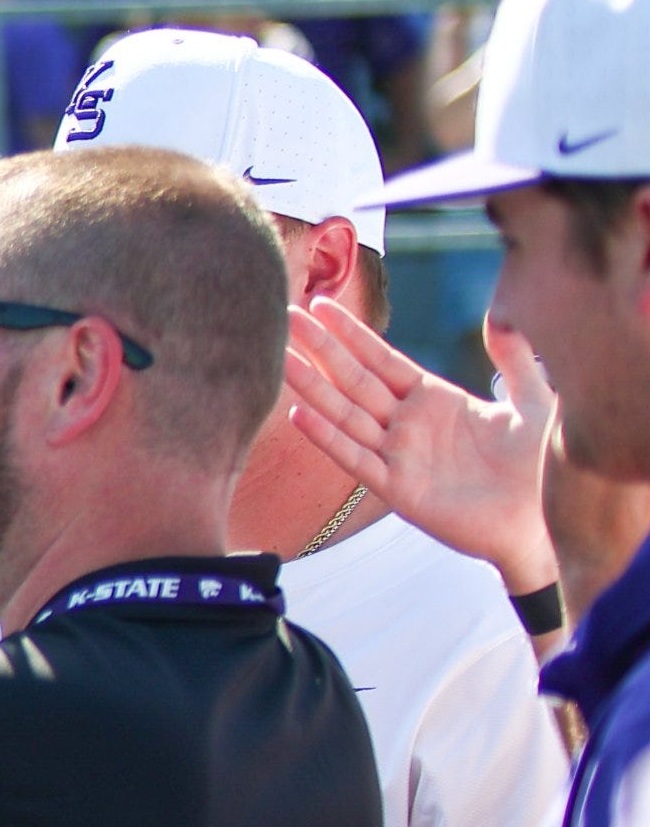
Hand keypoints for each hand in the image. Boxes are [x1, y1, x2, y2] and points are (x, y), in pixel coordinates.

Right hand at [282, 300, 554, 590]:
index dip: (353, 334)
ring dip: (313, 386)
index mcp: (435, 399)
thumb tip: (501, 316)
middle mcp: (408, 424)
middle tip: (286, 316)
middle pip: (355, 379)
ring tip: (281, 357)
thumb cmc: (543, 466)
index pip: (384, 359)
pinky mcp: (399, 489)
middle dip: (321, 348)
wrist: (546, 521)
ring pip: (346, 414)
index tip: (323, 305)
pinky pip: (357, 460)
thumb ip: (515, 361)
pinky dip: (328, 439)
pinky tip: (301, 415)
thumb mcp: (534, 402)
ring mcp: (400, 456)